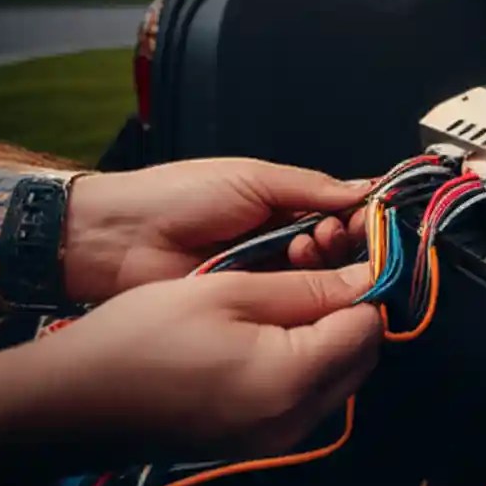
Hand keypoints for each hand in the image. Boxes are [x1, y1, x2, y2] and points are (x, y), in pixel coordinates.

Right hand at [0, 264, 380, 469]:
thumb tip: (367, 277)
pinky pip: (307, 399)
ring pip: (338, 378)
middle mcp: (294, 420)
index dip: (366, 285)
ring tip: (289, 298)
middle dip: (353, 312)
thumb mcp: (229, 290)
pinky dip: (306, 364)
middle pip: (360, 357)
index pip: (367, 327)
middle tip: (319, 271)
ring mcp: (276, 439)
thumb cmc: (139, 337)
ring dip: (330, 337)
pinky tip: (271, 334)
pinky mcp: (257, 445)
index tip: (349, 255)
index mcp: (291, 379)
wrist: (68, 403)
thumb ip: (307, 287)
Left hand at [63, 159, 371, 303]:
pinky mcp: (250, 306)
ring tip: (303, 250)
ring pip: (318, 276)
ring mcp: (266, 275)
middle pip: (336, 248)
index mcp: (282, 203)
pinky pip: (290, 303)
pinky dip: (301, 292)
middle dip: (342, 241)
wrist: (117, 239)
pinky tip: (297, 278)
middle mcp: (280, 240)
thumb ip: (309, 186)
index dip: (358, 217)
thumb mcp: (251, 178)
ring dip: (321, 263)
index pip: (339, 213)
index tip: (368, 219)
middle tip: (329, 237)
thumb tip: (365, 190)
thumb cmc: (176, 196)